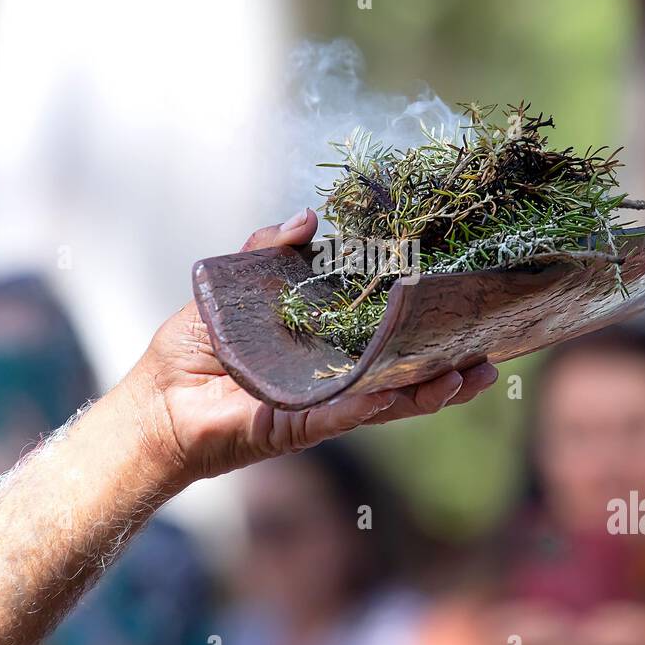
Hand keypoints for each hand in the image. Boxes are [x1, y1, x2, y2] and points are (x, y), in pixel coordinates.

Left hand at [124, 208, 499, 483]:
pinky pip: (340, 416)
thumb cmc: (191, 349)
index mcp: (323, 347)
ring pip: (386, 401)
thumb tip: (311, 216)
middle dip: (447, 367)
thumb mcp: (234, 287)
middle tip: (491, 354)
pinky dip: (370, 404)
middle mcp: (331, 380)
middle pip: (402, 374)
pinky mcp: (295, 429)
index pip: (384, 336)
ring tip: (469, 377)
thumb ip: (270, 253)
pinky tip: (401, 393)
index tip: (464, 307)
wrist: (154, 404)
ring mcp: (319, 408)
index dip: (424, 326)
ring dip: (428, 392)